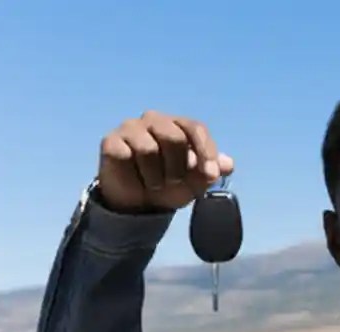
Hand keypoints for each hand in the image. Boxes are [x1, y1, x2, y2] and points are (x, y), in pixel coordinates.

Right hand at [97, 110, 234, 213]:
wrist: (138, 202)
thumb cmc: (168, 185)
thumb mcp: (194, 183)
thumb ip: (211, 172)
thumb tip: (228, 165)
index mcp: (178, 125)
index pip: (195, 128)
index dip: (205, 150)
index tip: (211, 174)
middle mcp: (154, 120)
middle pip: (174, 137)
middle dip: (178, 167)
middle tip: (174, 181)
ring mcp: (131, 128)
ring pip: (148, 149)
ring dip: (156, 176)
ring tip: (154, 183)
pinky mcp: (111, 141)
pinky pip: (125, 156)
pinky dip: (135, 176)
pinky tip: (135, 179)